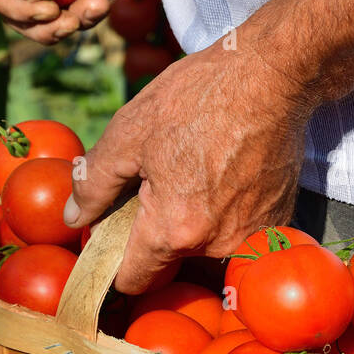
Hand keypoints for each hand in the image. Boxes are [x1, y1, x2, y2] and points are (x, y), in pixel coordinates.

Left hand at [63, 42, 314, 293]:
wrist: (272, 74)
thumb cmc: (198, 97)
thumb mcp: (129, 131)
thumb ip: (94, 184)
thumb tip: (74, 218)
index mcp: (175, 230)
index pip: (134, 280)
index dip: (115, 261)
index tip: (113, 235)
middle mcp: (218, 244)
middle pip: (172, 258)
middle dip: (157, 230)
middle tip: (158, 180)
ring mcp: (254, 233)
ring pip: (207, 244)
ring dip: (195, 220)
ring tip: (196, 170)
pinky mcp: (280, 217)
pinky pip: (239, 228)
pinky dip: (227, 209)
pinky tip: (226, 169)